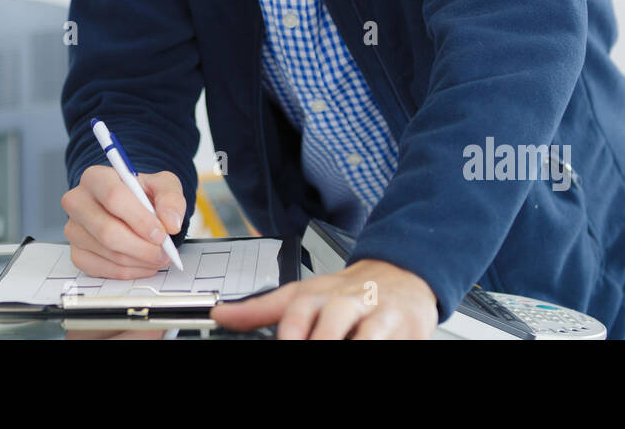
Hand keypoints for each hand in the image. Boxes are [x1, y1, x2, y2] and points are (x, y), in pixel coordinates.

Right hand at [62, 166, 185, 278]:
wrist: (131, 208)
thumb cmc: (142, 194)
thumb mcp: (163, 185)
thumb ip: (171, 199)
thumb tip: (171, 223)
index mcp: (96, 178)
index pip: (114, 197)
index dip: (140, 219)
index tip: (161, 233)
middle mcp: (78, 202)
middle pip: (107, 231)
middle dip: (142, 247)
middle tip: (164, 251)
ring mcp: (74, 230)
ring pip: (108, 253)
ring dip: (140, 260)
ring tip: (158, 256)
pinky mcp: (77, 253)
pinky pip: (103, 270)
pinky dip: (129, 271)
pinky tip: (143, 263)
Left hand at [209, 258, 437, 338]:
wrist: (401, 273)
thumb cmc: (346, 292)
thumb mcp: (303, 294)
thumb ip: (261, 308)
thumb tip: (221, 315)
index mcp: (316, 294)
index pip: (296, 310)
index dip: (289, 331)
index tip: (282, 343)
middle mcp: (345, 302)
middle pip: (330, 323)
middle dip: (319, 341)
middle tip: (302, 348)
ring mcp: (375, 314)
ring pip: (364, 334)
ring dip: (347, 344)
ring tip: (337, 351)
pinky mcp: (402, 326)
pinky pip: (387, 340)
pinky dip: (376, 347)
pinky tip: (368, 349)